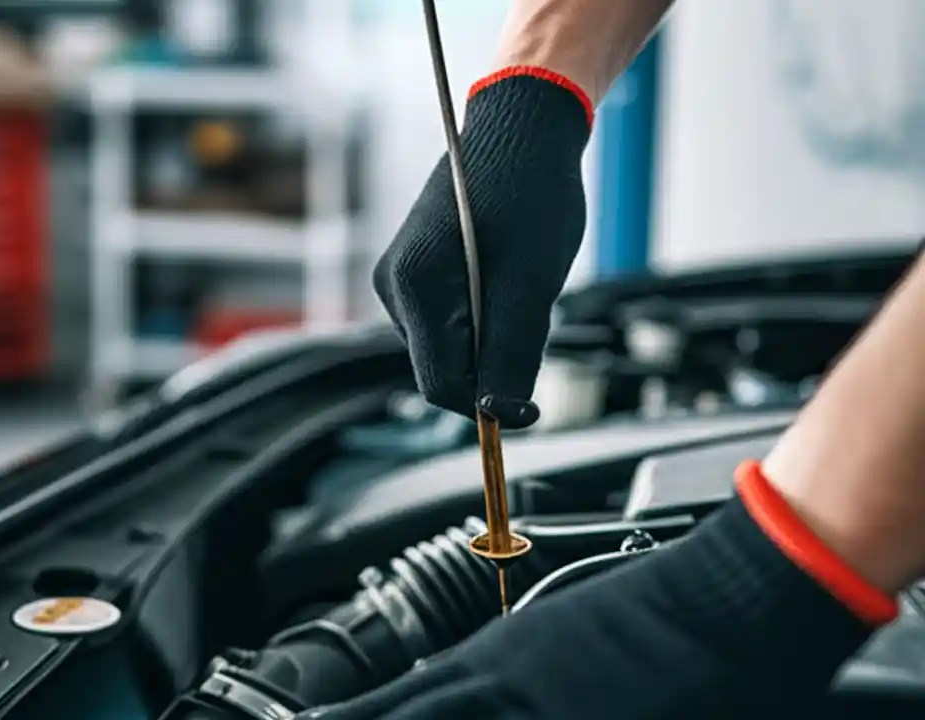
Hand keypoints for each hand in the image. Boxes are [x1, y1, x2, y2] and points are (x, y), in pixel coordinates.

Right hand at [373, 70, 591, 426]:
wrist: (521, 126)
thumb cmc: (531, 192)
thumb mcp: (532, 283)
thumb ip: (513, 354)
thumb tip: (503, 416)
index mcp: (414, 287)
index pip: (440, 385)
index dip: (488, 403)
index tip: (535, 403)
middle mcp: (393, 287)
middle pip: (442, 369)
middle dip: (492, 361)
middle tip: (532, 310)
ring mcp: (399, 280)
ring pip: (447, 349)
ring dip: (490, 338)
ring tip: (519, 281)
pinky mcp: (413, 274)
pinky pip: (448, 324)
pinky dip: (483, 317)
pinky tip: (504, 274)